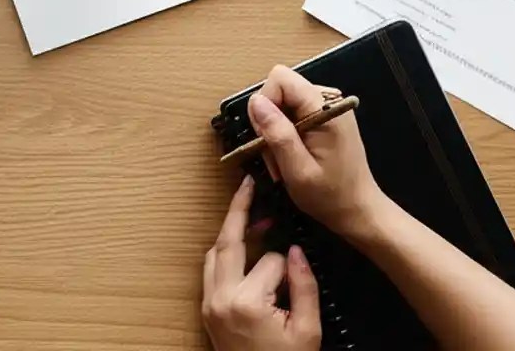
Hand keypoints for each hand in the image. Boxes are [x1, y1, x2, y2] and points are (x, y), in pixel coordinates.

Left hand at [202, 177, 320, 350]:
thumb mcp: (307, 329)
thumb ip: (304, 286)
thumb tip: (296, 251)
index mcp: (247, 302)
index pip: (269, 260)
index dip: (287, 261)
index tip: (298, 266)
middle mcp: (221, 298)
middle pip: (228, 241)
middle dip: (239, 210)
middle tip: (249, 185)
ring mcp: (209, 304)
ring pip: (214, 253)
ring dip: (230, 231)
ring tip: (249, 213)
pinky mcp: (206, 311)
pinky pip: (210, 270)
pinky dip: (223, 253)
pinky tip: (239, 246)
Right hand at [247, 65, 386, 236]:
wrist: (358, 210)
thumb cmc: (330, 196)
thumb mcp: (297, 170)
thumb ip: (277, 133)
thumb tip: (256, 102)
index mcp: (325, 109)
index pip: (280, 78)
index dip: (265, 103)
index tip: (265, 136)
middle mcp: (329, 101)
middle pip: (281, 88)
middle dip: (269, 120)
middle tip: (273, 154)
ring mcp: (328, 108)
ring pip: (284, 102)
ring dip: (276, 130)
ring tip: (283, 160)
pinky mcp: (325, 118)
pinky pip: (293, 112)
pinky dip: (285, 133)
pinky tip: (291, 155)